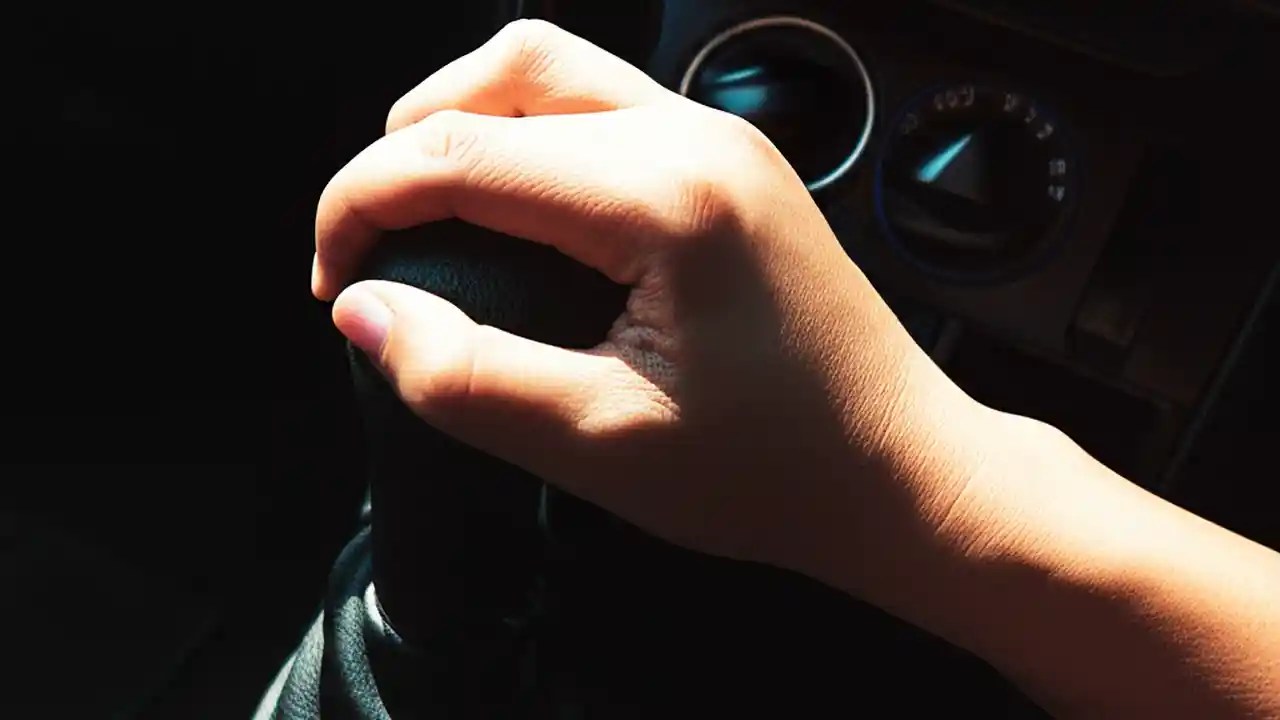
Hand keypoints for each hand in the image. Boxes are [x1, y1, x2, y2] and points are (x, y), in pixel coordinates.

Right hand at [314, 20, 995, 596]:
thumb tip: (370, 312)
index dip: (363, 205)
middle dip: (404, 149)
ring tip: (423, 211)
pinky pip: (605, 105)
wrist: (900, 471)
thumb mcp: (601, 445)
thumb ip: (466, 375)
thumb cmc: (777, 469)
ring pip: (553, 69)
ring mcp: (721, 139)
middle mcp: (697, 137)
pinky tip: (511, 206)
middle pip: (501, 75)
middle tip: (374, 245)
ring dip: (465, 121)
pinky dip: (530, 134)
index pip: (459, 150)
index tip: (335, 284)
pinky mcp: (731, 164)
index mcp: (664, 195)